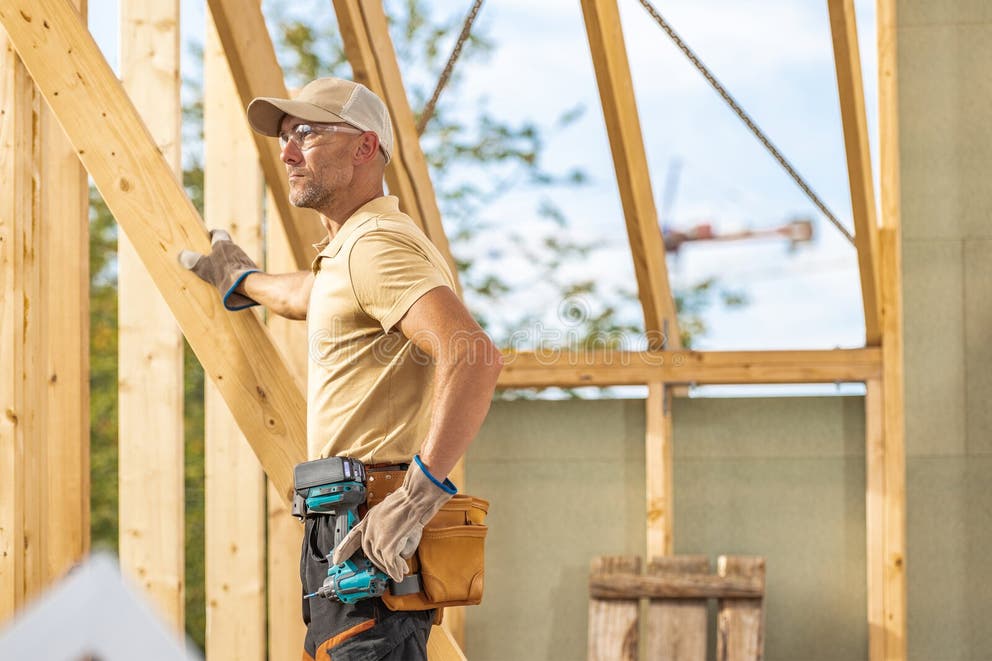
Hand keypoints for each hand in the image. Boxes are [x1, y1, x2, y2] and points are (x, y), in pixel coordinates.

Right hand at [178, 229, 259, 309]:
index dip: (212, 234)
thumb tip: (182, 255)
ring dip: (226, 262)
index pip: (219, 233)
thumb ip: (193, 261)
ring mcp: (244, 259)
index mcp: (224, 243)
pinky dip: (233, 272)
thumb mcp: (204, 267)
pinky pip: (239, 268)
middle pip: (226, 246)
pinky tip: (227, 280)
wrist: (248, 284)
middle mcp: (236, 248)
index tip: (206, 237)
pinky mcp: (250, 270)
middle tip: (208, 257)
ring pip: (233, 257)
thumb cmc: (224, 272)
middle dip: (218, 251)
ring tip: (217, 272)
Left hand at [333, 458, 454, 581]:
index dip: (344, 549)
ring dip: (391, 567)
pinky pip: (390, 563)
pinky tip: (400, 574)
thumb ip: (392, 534)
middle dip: (379, 563)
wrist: (416, 497)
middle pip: (369, 552)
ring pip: (380, 559)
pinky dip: (396, 570)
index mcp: (369, 518)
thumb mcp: (394, 516)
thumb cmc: (410, 502)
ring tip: (401, 570)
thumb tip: (399, 552)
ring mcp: (377, 537)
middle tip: (387, 570)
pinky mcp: (387, 545)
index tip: (337, 559)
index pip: (352, 536)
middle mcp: (369, 528)